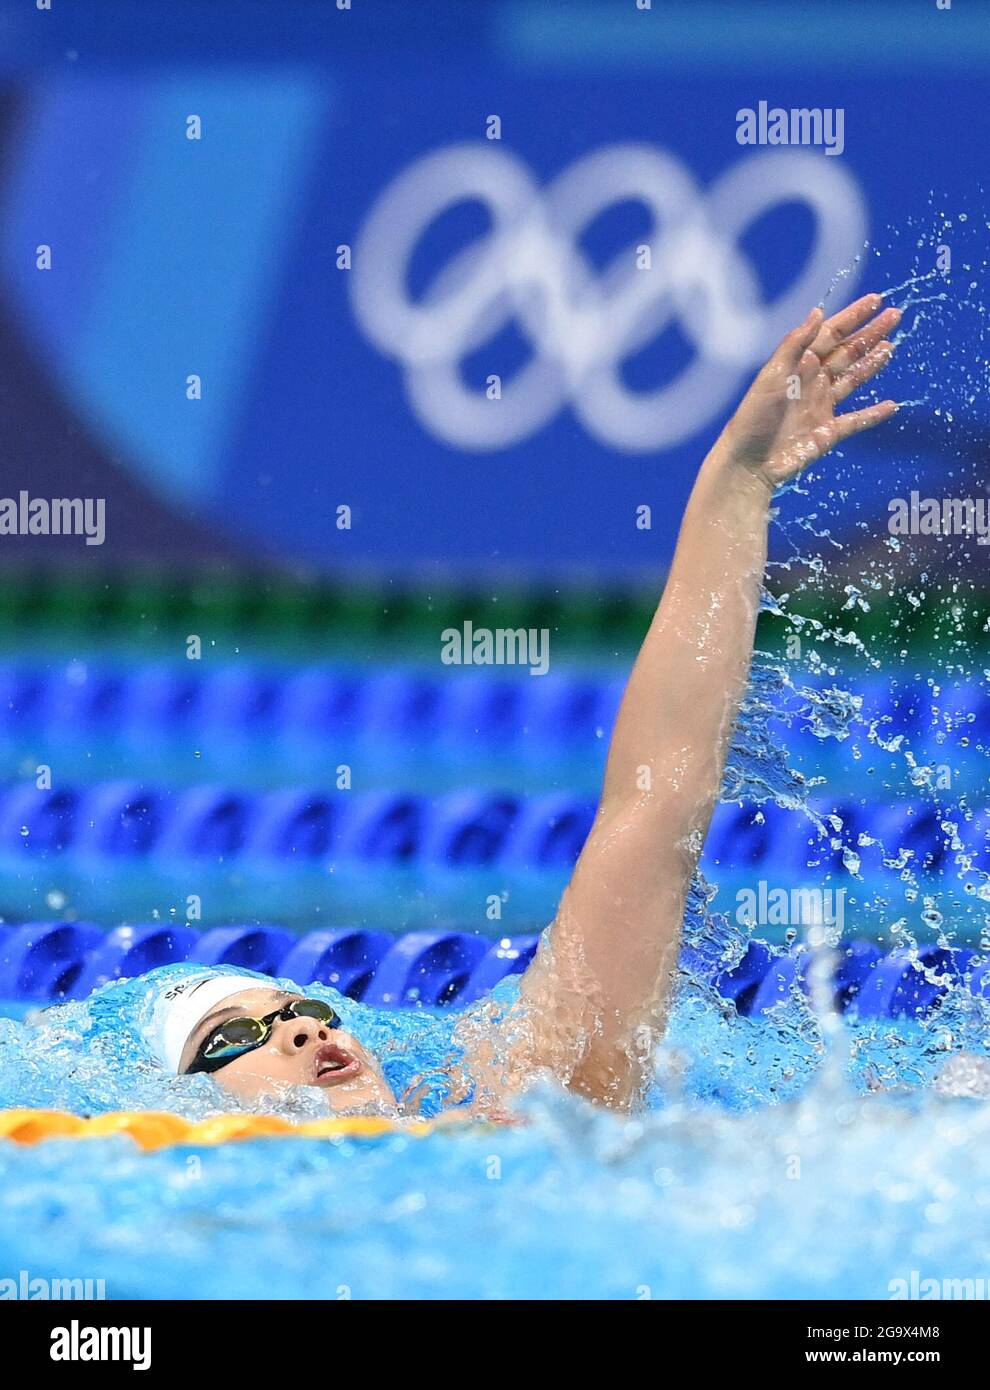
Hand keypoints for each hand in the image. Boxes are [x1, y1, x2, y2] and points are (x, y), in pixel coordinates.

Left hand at [721, 293, 899, 490]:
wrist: (749, 462)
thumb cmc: (754, 417)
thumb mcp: (772, 375)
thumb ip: (795, 344)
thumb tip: (818, 312)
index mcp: (798, 365)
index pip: (830, 334)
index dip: (852, 317)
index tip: (875, 300)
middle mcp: (812, 382)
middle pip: (846, 353)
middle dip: (870, 334)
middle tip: (895, 315)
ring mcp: (821, 407)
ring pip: (853, 380)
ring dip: (872, 364)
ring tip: (890, 347)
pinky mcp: (828, 433)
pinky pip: (856, 421)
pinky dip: (873, 414)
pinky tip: (891, 405)